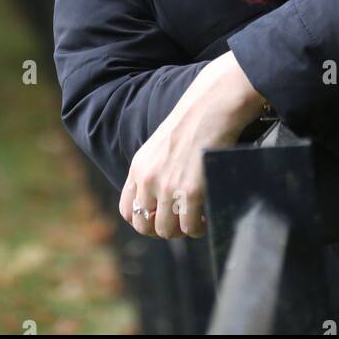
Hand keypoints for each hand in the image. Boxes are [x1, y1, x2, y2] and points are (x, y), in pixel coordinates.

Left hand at [119, 52, 265, 239]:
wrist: (211, 106)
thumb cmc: (192, 124)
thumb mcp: (159, 147)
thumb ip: (153, 173)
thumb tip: (159, 205)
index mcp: (138, 168)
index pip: (127, 211)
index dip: (144, 221)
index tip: (161, 218)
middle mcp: (148, 179)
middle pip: (146, 227)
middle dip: (165, 229)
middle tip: (182, 220)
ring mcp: (168, 187)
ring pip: (168, 231)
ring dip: (184, 230)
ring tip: (197, 218)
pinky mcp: (190, 192)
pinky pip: (191, 227)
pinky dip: (200, 228)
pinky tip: (208, 215)